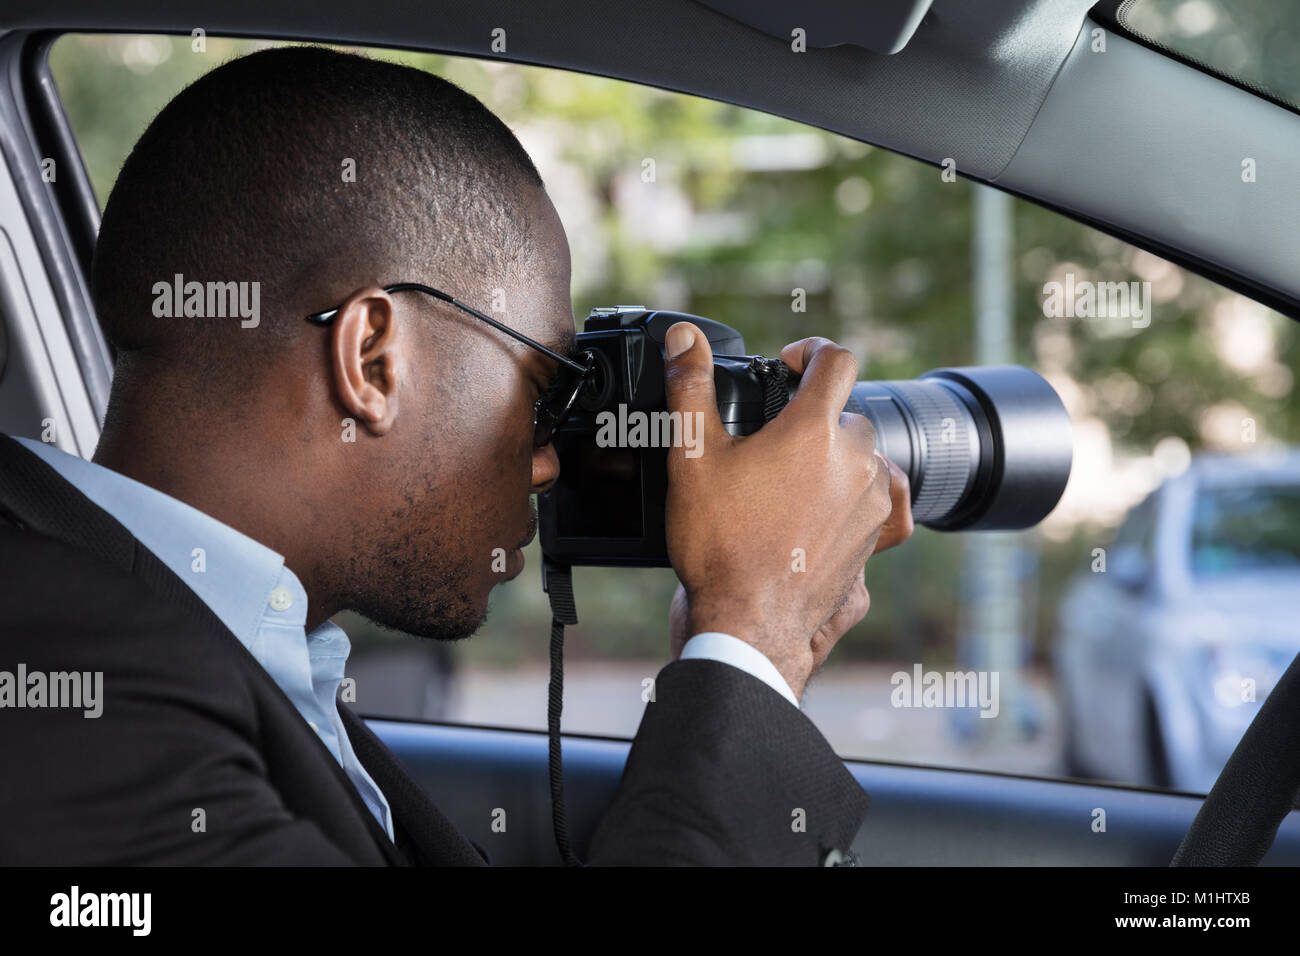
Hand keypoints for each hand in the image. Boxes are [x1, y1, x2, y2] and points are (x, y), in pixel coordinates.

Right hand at [661, 323, 909, 699]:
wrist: (747, 622)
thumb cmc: (719, 544)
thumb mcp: (692, 458)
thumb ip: (689, 387)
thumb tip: (683, 338)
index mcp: (814, 429)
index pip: (836, 360)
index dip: (810, 351)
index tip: (788, 363)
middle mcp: (856, 459)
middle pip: (845, 413)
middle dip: (812, 418)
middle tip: (770, 444)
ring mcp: (873, 501)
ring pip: (863, 455)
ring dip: (834, 458)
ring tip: (789, 483)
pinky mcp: (877, 538)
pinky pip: (887, 499)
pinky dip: (861, 492)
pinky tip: (837, 502)